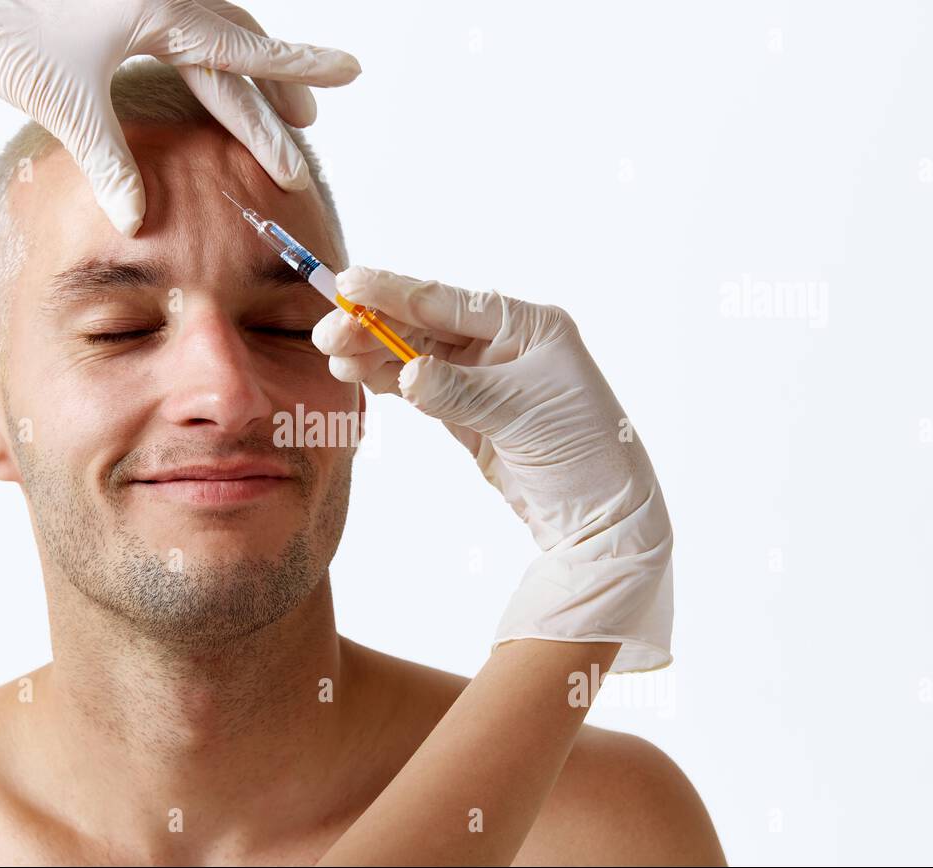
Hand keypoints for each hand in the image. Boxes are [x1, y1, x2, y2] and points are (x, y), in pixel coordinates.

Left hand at [0, 0, 360, 235]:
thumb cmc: (2, 25)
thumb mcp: (64, 100)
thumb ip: (110, 161)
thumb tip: (140, 222)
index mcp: (160, 9)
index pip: (245, 51)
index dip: (300, 69)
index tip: (350, 71)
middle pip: (239, 37)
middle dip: (279, 79)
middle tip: (309, 117)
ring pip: (213, 23)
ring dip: (245, 62)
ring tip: (270, 96)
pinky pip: (181, 21)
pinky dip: (204, 48)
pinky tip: (200, 68)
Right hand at [313, 266, 673, 672]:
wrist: (603, 517)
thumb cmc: (583, 454)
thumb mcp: (520, 414)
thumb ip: (459, 391)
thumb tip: (405, 374)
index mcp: (529, 325)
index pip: (451, 302)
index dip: (397, 292)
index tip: (350, 286)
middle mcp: (505, 344)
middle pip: (427, 325)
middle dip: (375, 326)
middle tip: (329, 331)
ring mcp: (485, 378)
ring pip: (417, 356)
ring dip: (375, 353)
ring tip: (333, 354)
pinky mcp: (471, 414)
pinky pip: (422, 389)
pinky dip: (390, 380)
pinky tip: (359, 373)